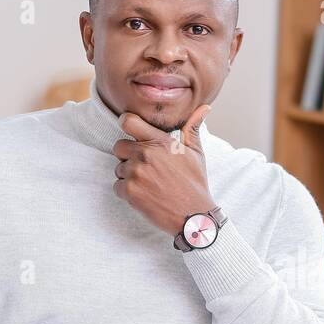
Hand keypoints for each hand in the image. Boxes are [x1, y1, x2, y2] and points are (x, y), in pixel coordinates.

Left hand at [111, 104, 215, 234]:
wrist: (193, 215)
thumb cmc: (195, 183)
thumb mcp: (196, 153)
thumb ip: (193, 128)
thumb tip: (205, 107)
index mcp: (160, 141)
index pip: (128, 121)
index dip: (127, 125)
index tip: (132, 134)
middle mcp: (145, 154)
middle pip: (118, 146)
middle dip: (127, 156)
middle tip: (145, 168)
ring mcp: (136, 173)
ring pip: (118, 169)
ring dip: (129, 177)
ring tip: (150, 185)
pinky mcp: (130, 191)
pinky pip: (117, 187)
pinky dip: (128, 193)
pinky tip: (145, 196)